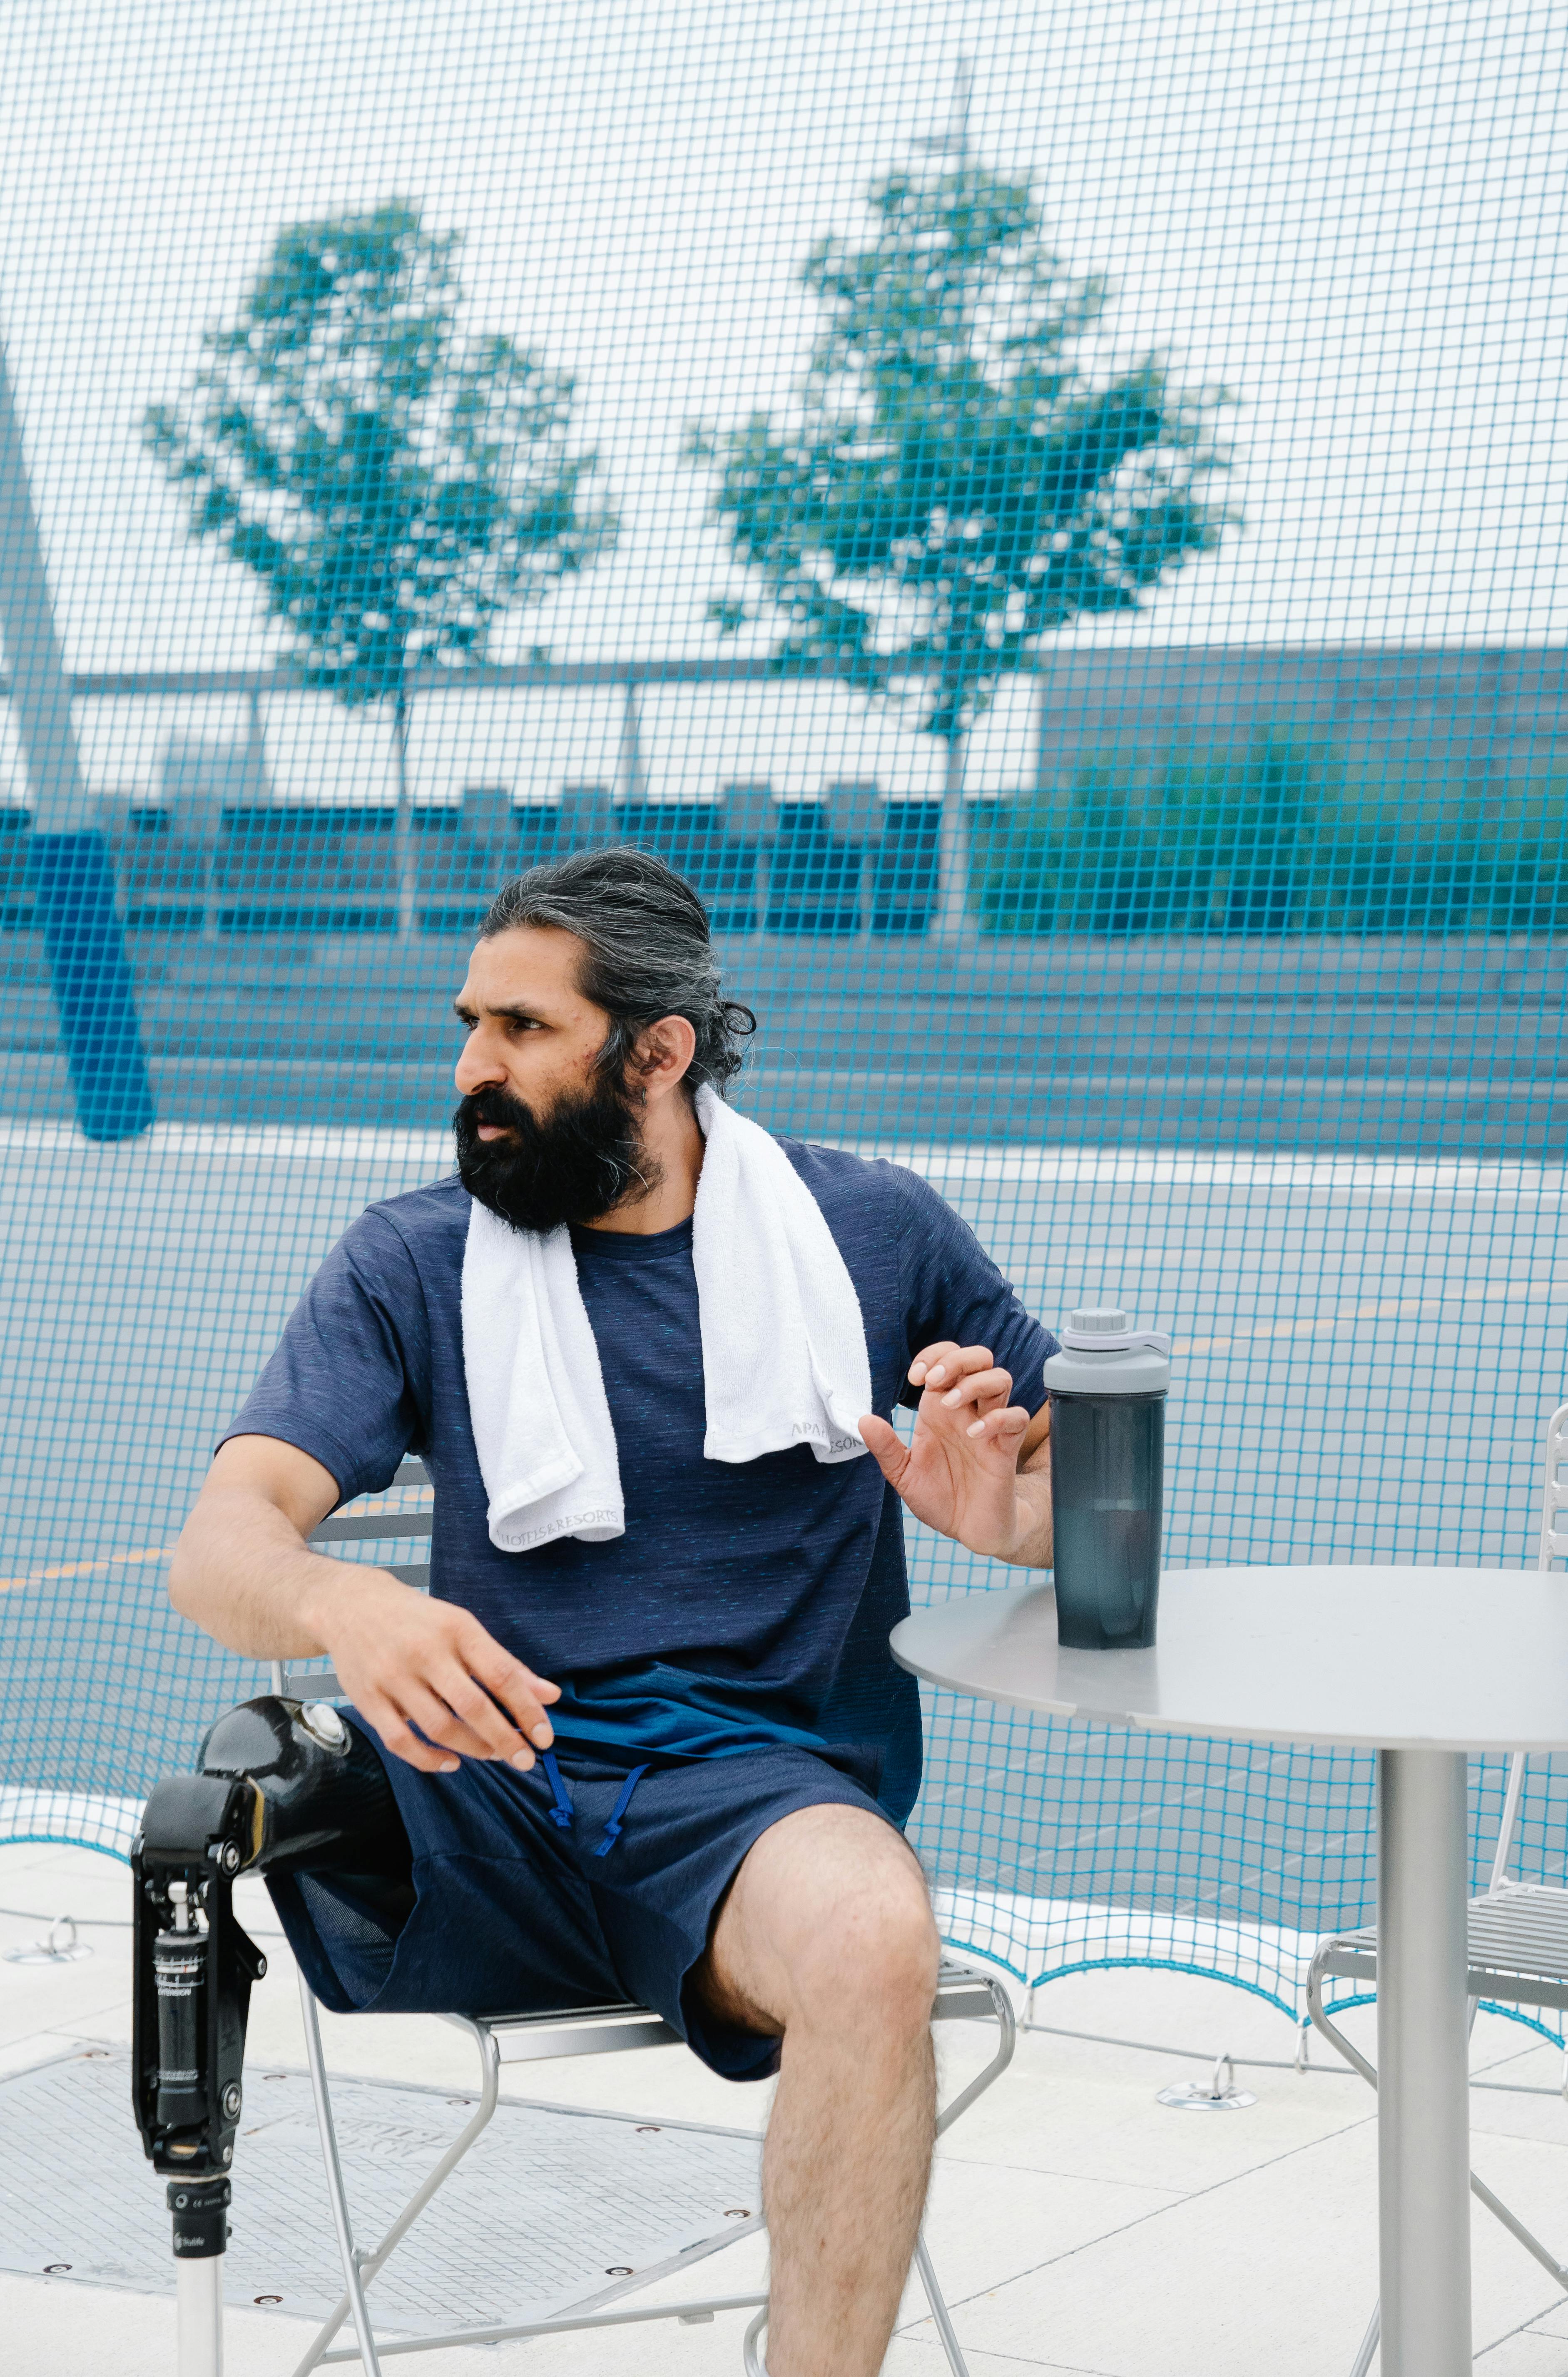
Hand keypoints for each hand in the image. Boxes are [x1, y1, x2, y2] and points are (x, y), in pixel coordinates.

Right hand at [309, 1569, 560, 1775]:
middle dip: (505, 1739)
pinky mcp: (368, 1699)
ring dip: (474, 1749)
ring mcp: (393, 1677)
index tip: (545, 1737)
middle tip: (526, 1761)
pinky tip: (451, 1762)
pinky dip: (429, 1759)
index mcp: (457, 1629)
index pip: (500, 1674)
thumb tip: (550, 1696)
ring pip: (440, 1728)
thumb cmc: (419, 1621)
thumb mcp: (464, 1629)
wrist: (351, 1605)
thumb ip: (506, 1665)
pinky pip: (400, 1741)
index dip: (527, 1709)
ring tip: (493, 1754)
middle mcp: (425, 1652)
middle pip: (472, 1706)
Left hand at [859, 1341, 1036, 1560]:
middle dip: (957, 1359)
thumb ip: (885, 1448)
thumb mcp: (904, 1474)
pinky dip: (998, 1418)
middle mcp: (967, 1411)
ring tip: (950, 1404)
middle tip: (934, 1379)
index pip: (946, 1359)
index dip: (932, 1356)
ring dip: (975, 1383)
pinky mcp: (1007, 1448)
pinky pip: (1016, 1417)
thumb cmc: (939, 1497)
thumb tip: (864, 1420)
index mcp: (940, 1409)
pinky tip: (975, 1434)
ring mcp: (990, 1427)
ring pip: (1000, 1378)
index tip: (915, 1378)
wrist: (968, 1530)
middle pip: (979, 1358)